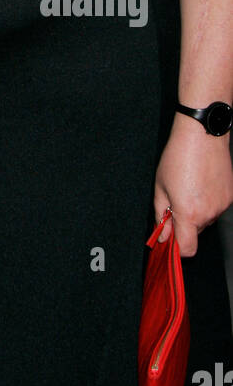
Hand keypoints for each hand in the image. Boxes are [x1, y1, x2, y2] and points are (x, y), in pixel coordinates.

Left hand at [153, 113, 232, 255]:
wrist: (202, 136)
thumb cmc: (178, 157)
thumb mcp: (160, 186)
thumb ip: (161, 214)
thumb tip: (163, 235)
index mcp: (188, 214)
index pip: (187, 249)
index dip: (177, 248)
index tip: (169, 237)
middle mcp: (208, 214)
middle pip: (195, 233)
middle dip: (183, 223)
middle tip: (174, 200)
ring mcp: (222, 206)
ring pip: (206, 220)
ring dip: (195, 211)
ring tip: (188, 187)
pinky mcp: (230, 197)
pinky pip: (215, 208)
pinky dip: (207, 202)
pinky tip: (200, 183)